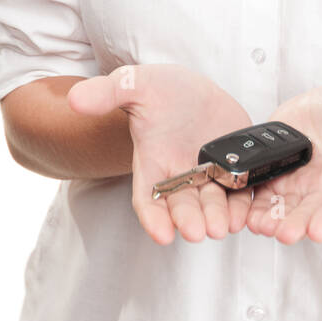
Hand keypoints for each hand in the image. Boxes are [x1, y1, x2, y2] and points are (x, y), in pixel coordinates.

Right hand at [67, 64, 254, 245]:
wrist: (191, 89)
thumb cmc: (158, 90)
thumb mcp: (133, 85)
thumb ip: (107, 93)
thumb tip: (75, 98)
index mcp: (151, 163)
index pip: (147, 198)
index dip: (153, 218)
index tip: (162, 235)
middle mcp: (178, 176)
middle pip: (182, 206)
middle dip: (190, 220)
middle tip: (199, 232)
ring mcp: (207, 174)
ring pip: (212, 202)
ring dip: (217, 217)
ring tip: (225, 226)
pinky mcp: (233, 167)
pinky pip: (238, 191)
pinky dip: (241, 204)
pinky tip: (245, 212)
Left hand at [245, 85, 321, 243]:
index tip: (319, 231)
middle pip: (309, 213)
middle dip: (296, 224)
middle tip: (283, 233)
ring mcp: (298, 185)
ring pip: (282, 208)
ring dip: (270, 219)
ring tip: (259, 225)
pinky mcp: (276, 174)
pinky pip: (261, 192)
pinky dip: (252, 203)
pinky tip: (242, 210)